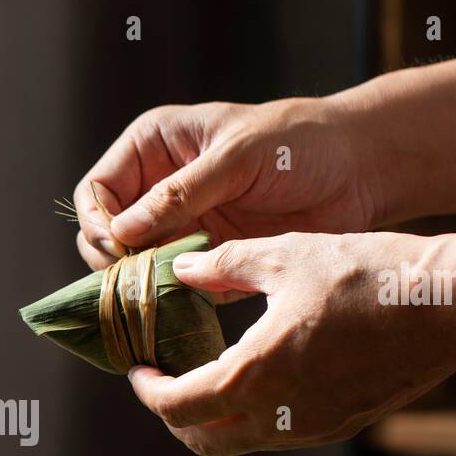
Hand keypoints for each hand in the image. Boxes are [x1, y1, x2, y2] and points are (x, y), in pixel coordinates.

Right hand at [73, 98, 381, 277]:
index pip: (97, 191)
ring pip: (132, 269)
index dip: (97, 222)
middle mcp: (158, 192)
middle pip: (105, 236)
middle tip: (136, 278)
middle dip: (113, 260)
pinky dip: (168, 305)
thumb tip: (122, 232)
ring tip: (157, 297)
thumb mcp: (237, 157)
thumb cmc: (300, 143)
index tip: (117, 247)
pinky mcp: (205, 264)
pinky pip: (170, 291)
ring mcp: (180, 230)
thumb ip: (180, 193)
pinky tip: (177, 312)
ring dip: (138, 287)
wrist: (358, 172)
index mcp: (154, 149)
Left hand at [128, 232, 455, 455]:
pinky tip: (262, 374)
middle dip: (174, 415)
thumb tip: (181, 270)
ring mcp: (313, 429)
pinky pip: (279, 433)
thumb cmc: (371, 274)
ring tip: (208, 373)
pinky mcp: (341, 425)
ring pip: (241, 442)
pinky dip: (254, 415)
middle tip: (165, 379)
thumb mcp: (287, 255)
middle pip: (202, 440)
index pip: (176, 406)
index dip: (147, 390)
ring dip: (214, 417)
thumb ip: (224, 265)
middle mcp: (279, 418)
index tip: (139, 367)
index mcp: (255, 377)